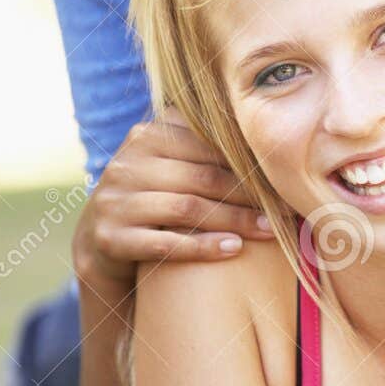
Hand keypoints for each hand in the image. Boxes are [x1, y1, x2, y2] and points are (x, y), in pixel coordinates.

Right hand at [72, 110, 274, 287]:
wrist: (100, 239)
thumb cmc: (154, 197)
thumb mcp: (170, 165)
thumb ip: (203, 146)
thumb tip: (268, 140)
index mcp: (146, 136)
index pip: (208, 145)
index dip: (249, 163)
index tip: (282, 179)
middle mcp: (126, 164)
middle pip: (203, 177)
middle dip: (250, 195)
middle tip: (285, 209)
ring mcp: (114, 201)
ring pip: (187, 208)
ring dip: (234, 221)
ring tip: (268, 231)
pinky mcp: (109, 238)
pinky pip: (165, 243)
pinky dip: (203, 247)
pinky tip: (234, 249)